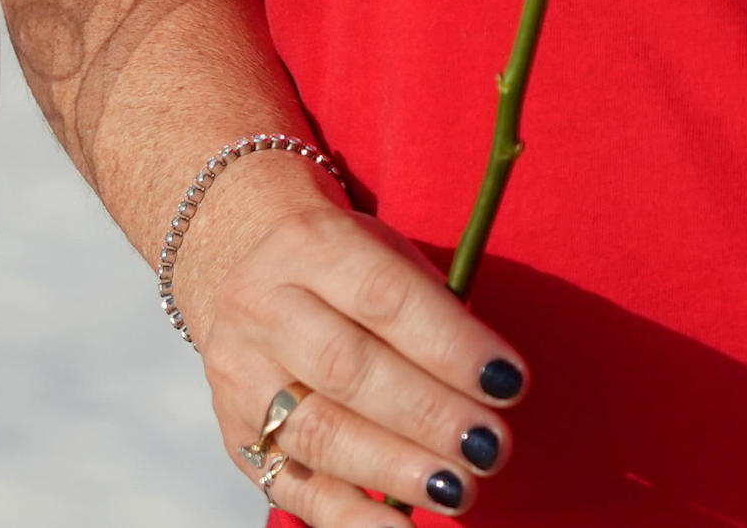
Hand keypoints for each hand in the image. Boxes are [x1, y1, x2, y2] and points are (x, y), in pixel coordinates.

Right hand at [173, 151, 525, 521]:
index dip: (450, 345)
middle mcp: (264, 306)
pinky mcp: (236, 436)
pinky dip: (350, 519)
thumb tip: (489, 383)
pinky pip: (293, 487)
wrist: (241, 263)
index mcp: (310, 246)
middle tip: (490, 447)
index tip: (510, 383)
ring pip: (319, 432)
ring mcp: (241, 375)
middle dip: (428, 414)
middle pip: (348, 369)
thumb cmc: (345, 270)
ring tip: (458, 490)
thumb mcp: (384, 253)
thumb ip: (431, 307)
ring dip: (396, 469)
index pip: (385, 298)